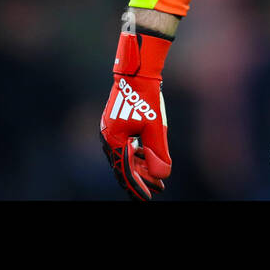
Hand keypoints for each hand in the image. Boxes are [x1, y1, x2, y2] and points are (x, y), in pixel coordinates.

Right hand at [100, 29, 172, 199]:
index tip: (150, 197)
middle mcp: (107, 138)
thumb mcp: (156, 127)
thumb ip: (157, 152)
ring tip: (156, 178)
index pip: (126, 171)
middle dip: (141, 180)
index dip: (139, 187)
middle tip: (158, 189)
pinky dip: (135, 154)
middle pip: (123, 166)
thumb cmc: (147, 97)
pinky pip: (123, 146)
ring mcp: (109, 132)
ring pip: (123, 157)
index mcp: (114, 141)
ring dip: (139, 167)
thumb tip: (161, 175)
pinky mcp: (114, 125)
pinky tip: (147, 158)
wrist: (137, 72)